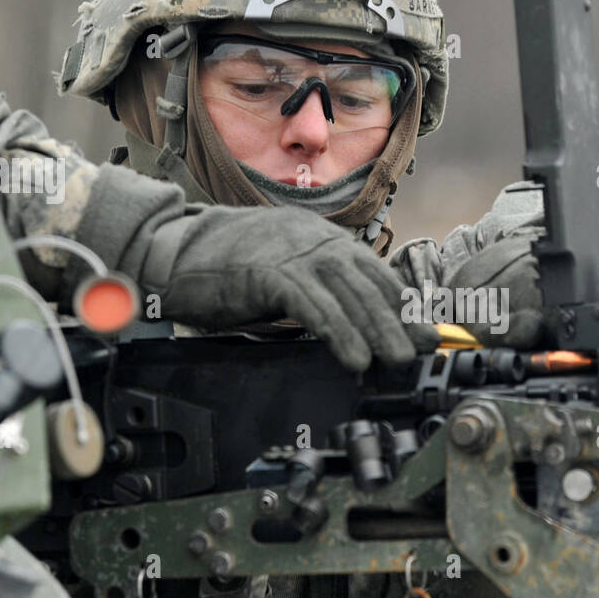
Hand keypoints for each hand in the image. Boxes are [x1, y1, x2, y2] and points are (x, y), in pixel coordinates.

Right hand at [150, 205, 439, 370]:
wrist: (174, 252)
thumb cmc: (227, 267)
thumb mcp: (285, 272)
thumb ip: (318, 288)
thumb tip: (354, 322)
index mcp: (322, 239)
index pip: (375, 271)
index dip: (403, 303)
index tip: (425, 329)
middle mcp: (315, 240)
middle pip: (370, 282)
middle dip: (400, 318)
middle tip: (423, 348)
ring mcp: (293, 254)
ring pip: (349, 293)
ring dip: (379, 329)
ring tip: (398, 358)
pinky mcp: (270, 272)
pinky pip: (313, 305)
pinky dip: (339, 331)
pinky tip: (354, 355)